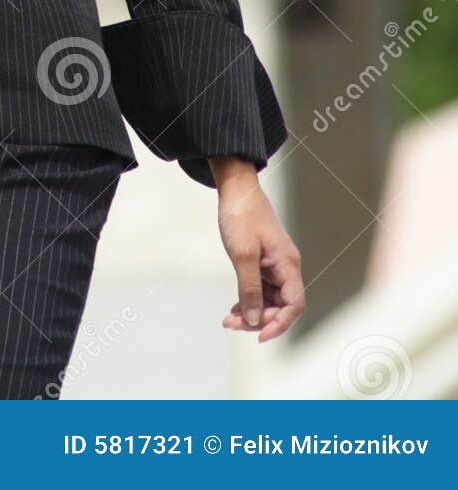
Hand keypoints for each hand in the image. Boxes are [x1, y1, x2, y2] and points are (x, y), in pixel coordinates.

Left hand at [212, 163, 304, 341]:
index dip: (279, 324)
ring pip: (269, 299)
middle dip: (259, 319)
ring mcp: (274, 264)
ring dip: (252, 311)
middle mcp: (285, 266)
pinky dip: (249, 299)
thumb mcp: (242, 254)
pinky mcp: (263, 261)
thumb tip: (254, 319)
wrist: (236, 188)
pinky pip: (261, 288)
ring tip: (229, 319)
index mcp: (288, 264)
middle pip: (281, 305)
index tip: (258, 335)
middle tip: (232, 324)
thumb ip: (250, 289)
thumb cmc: (242, 215)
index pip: (294, 305)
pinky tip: (235, 308)